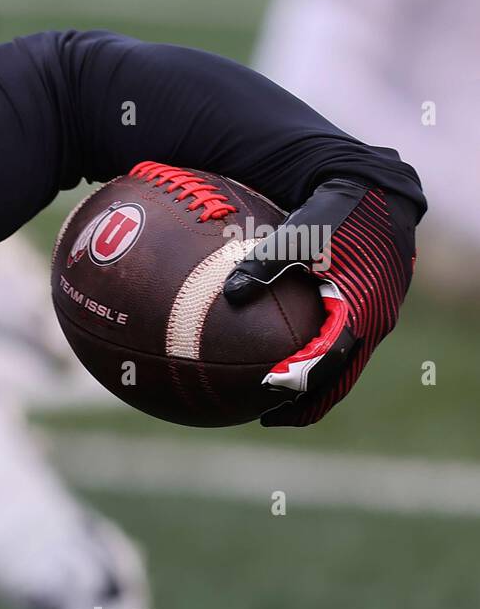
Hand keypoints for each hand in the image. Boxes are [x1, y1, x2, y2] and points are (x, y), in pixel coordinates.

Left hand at [222, 178, 416, 425]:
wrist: (378, 191)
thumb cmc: (336, 211)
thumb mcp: (298, 233)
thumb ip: (263, 264)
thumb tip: (229, 294)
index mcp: (359, 308)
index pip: (329, 360)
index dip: (300, 380)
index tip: (267, 394)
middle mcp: (374, 320)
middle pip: (340, 378)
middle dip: (306, 402)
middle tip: (269, 416)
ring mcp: (376, 317)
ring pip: (346, 367)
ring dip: (315, 388)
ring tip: (277, 403)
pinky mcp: (370, 309)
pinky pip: (346, 347)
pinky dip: (321, 363)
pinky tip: (288, 362)